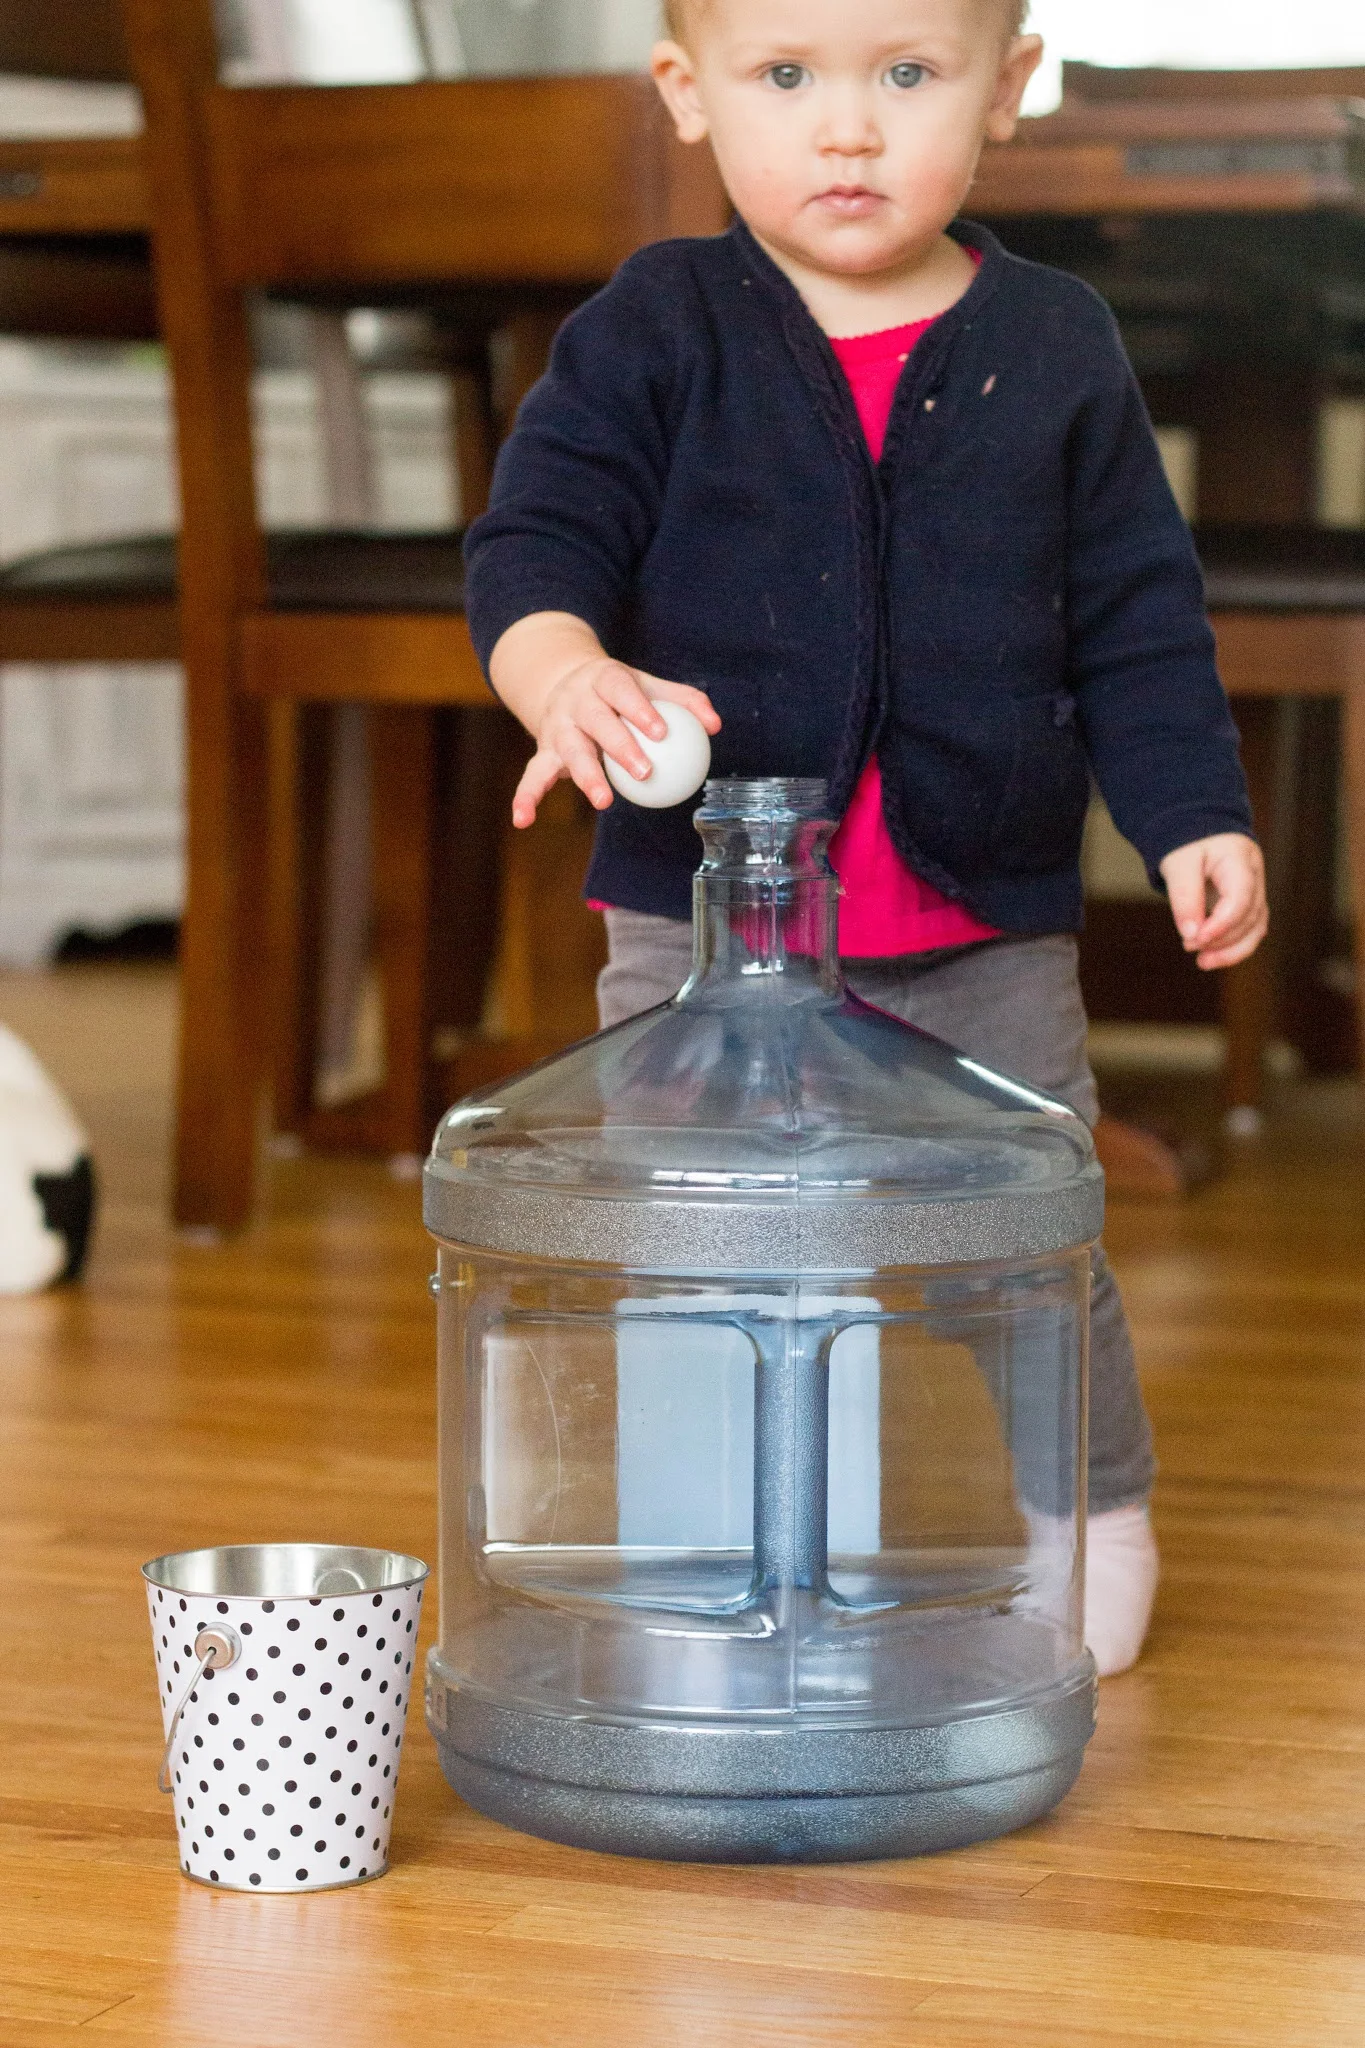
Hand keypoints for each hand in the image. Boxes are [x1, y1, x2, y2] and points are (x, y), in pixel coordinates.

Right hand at [489, 613, 720, 828]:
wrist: (564, 681)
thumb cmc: (618, 691)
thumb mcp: (647, 685)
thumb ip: (683, 701)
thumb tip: (715, 726)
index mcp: (602, 679)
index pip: (620, 690)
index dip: (639, 709)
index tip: (661, 731)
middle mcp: (575, 701)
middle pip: (595, 721)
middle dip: (619, 745)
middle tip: (645, 772)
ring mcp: (557, 727)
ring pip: (569, 751)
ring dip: (585, 776)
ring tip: (604, 801)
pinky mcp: (544, 751)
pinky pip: (533, 775)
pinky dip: (525, 797)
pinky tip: (523, 821)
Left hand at [1159, 832, 1266, 969]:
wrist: (1198, 831)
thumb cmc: (1188, 844)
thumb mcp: (1178, 862)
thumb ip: (1185, 896)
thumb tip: (1190, 935)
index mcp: (1240, 858)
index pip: (1241, 897)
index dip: (1222, 924)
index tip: (1195, 940)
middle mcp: (1255, 876)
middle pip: (1250, 916)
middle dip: (1221, 938)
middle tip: (1189, 945)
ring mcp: (1255, 892)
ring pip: (1256, 928)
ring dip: (1231, 950)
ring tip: (1203, 963)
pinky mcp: (1247, 905)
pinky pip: (1248, 931)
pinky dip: (1232, 948)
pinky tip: (1211, 958)